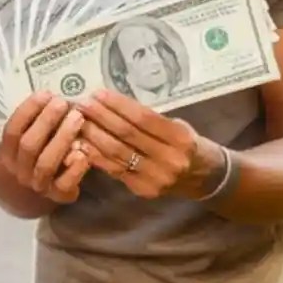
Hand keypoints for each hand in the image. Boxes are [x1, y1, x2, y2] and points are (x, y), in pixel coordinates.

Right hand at [0, 91, 91, 203]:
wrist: (45, 185)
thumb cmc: (41, 149)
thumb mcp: (31, 134)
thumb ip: (34, 119)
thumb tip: (48, 93)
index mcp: (9, 153)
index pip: (12, 131)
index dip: (27, 111)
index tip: (45, 94)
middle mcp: (19, 170)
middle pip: (29, 145)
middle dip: (46, 121)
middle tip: (63, 103)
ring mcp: (38, 184)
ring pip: (46, 163)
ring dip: (62, 138)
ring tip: (78, 118)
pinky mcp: (59, 195)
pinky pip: (64, 184)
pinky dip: (74, 169)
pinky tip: (84, 152)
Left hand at [74, 89, 224, 199]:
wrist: (205, 178)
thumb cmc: (186, 144)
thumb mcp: (177, 126)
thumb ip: (149, 119)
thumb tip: (111, 103)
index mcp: (180, 138)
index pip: (143, 118)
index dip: (118, 105)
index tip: (98, 93)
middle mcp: (169, 159)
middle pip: (127, 135)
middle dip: (101, 117)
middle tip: (82, 104)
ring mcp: (156, 177)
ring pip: (117, 153)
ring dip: (93, 135)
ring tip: (77, 121)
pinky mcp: (143, 189)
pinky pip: (114, 169)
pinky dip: (96, 156)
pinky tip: (82, 143)